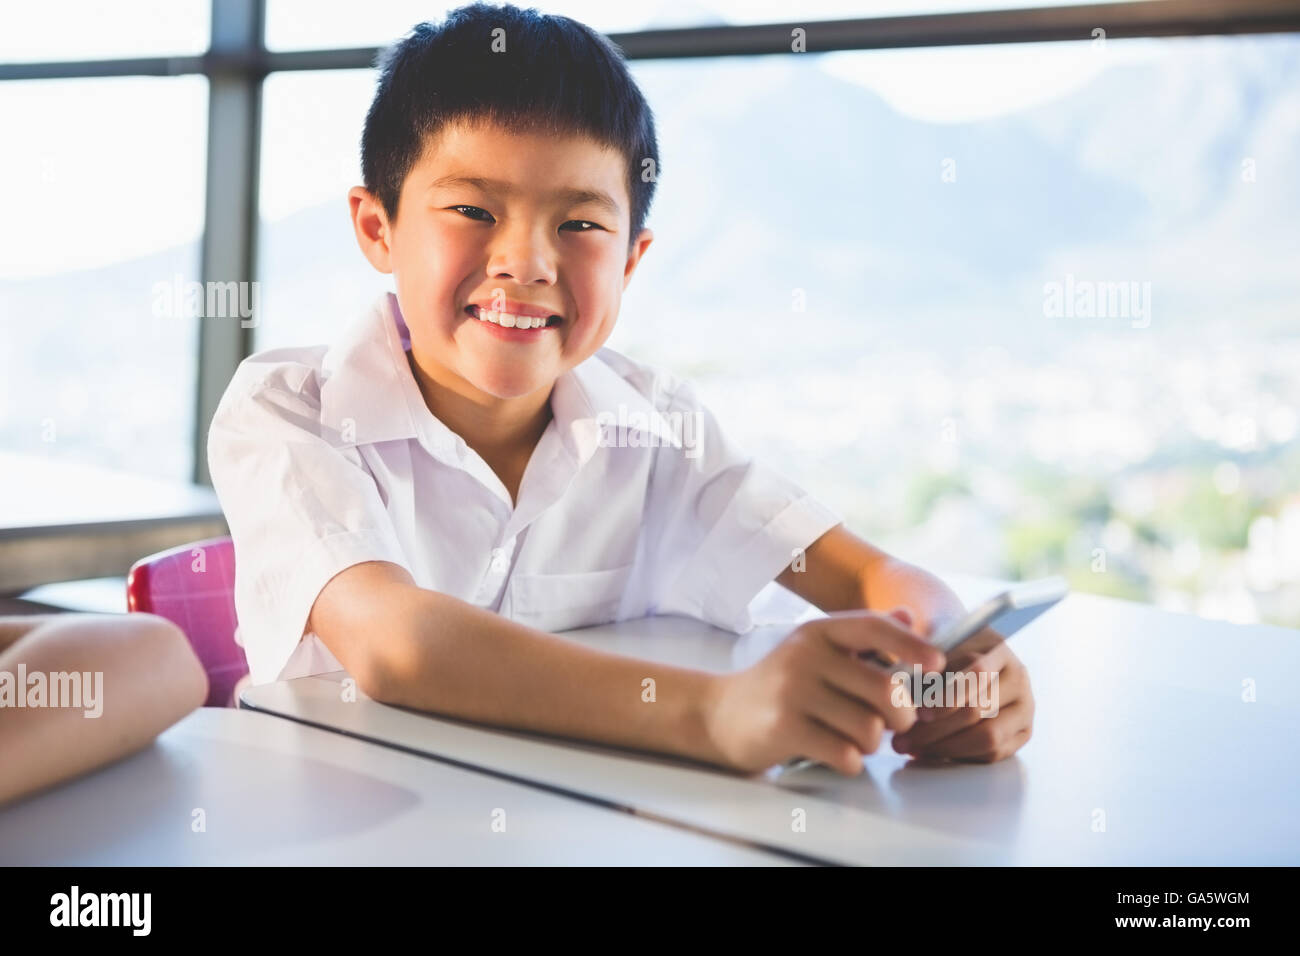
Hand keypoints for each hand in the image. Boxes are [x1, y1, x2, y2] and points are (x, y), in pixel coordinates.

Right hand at [702, 611, 945, 775]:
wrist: (719, 714)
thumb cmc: (779, 685)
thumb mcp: (815, 650)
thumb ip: (862, 638)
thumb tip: (907, 613)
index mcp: (817, 632)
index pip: (874, 627)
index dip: (912, 644)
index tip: (937, 664)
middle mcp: (805, 655)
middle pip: (886, 690)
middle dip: (901, 716)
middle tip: (893, 724)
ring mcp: (793, 691)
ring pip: (869, 727)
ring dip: (871, 743)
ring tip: (854, 740)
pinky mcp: (783, 727)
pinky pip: (844, 753)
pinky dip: (849, 760)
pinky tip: (835, 753)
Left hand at [891, 624, 1034, 762]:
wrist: (965, 657)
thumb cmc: (941, 652)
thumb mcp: (932, 648)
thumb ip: (920, 666)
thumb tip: (901, 694)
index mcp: (997, 649)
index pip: (976, 673)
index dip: (945, 696)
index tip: (918, 713)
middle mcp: (1017, 677)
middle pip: (978, 710)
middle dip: (935, 729)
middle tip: (900, 739)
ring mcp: (1024, 706)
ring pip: (987, 736)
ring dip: (944, 747)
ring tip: (911, 748)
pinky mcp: (1022, 732)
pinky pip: (992, 753)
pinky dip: (959, 756)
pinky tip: (929, 752)